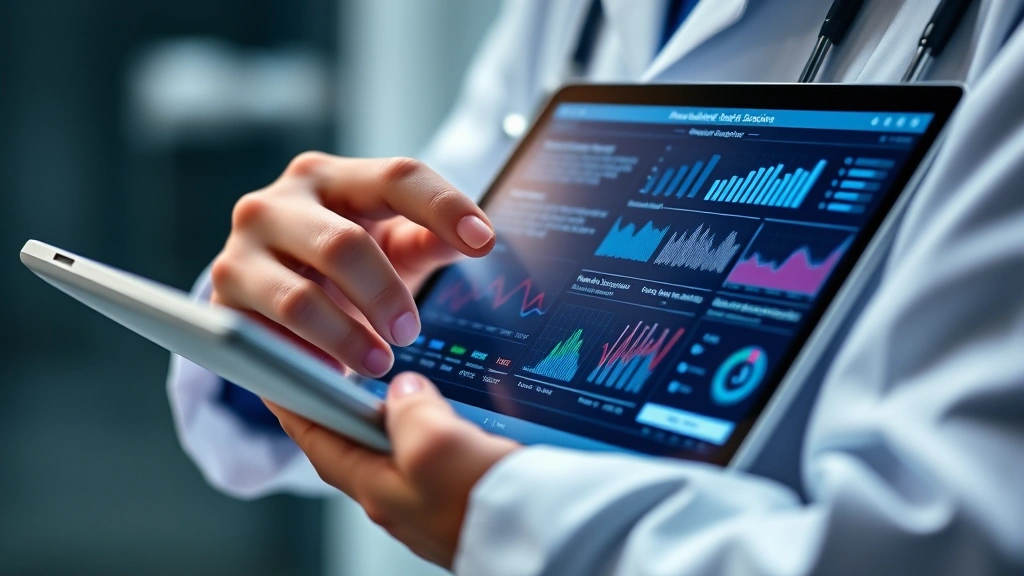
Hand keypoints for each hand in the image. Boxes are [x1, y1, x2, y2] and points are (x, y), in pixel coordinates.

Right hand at [210, 152, 495, 375]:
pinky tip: (328, 373)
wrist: (271, 284)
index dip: (443, 207)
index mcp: (331, 176)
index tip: (484, 242)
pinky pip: (265, 338)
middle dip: (385, 294)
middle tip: (410, 331)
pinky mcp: (222, 301)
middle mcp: (277, 203)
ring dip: (347, 338)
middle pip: (343, 244)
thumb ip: (430, 236)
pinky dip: (303, 359)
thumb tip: (477, 236)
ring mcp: (241, 251)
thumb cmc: (343, 259)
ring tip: (379, 362)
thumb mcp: (391, 243)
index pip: (396, 177)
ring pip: (300, 300)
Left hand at [265, 372, 519, 567]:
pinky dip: (431, 427)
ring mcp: (430, 499)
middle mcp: (399, 498)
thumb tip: (404, 390)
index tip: (277, 378)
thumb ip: (410, 411)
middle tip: (343, 370)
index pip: (318, 441)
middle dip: (344, 406)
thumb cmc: (491, 509)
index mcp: (378, 489)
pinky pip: (434, 454)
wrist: (549, 539)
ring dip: (392, 414)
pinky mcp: (461, 495)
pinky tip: (451, 415)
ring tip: (400, 385)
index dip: (295, 407)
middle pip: (354, 444)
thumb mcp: (437, 446)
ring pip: (397, 446)